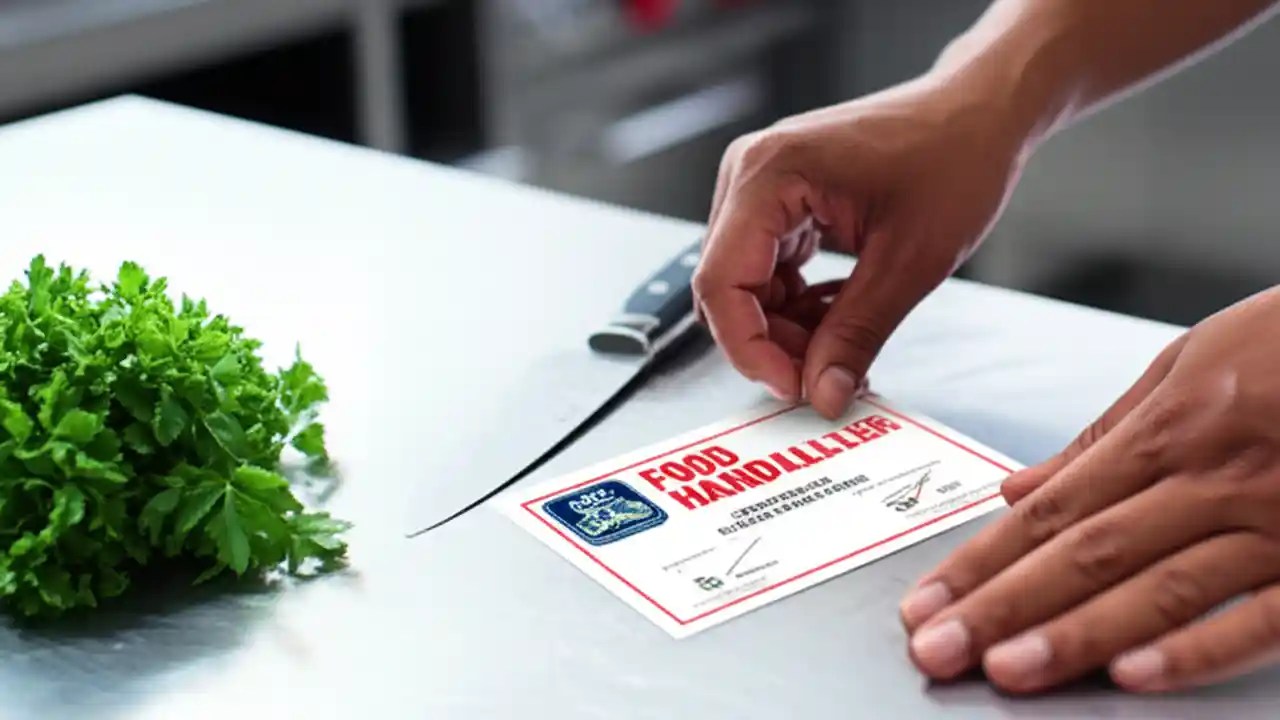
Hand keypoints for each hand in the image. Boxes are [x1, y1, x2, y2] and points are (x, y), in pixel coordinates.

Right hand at [692, 75, 1027, 416]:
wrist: (980, 112)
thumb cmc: (954, 154)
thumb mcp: (910, 262)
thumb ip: (857, 334)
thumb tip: (822, 393)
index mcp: (770, 174)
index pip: (721, 283)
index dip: (749, 348)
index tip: (792, 385)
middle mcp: (751, 174)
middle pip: (728, 287)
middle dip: (771, 341)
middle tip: (824, 374)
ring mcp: (763, 186)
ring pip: (748, 286)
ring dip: (787, 327)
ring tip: (842, 345)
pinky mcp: (783, 200)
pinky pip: (770, 270)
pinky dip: (800, 304)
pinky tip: (840, 315)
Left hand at [900, 287, 1279, 693]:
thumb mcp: (1190, 361)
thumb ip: (1102, 435)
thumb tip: (1021, 488)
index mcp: (1169, 426)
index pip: (1052, 510)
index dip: (982, 560)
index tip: (928, 602)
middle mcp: (1209, 475)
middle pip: (1086, 552)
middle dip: (1002, 606)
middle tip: (937, 649)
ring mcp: (1272, 520)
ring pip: (1157, 587)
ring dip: (1076, 634)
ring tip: (1007, 672)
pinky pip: (1260, 613)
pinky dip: (1197, 648)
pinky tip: (1136, 677)